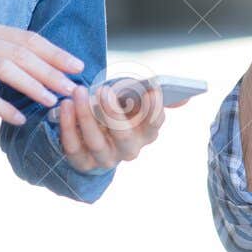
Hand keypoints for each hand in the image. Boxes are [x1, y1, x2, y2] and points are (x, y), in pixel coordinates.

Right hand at [0, 18, 82, 125]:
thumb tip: (35, 64)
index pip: (26, 37)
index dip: (54, 52)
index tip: (76, 65)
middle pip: (21, 52)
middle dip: (52, 70)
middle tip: (72, 87)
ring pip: (6, 69)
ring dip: (34, 85)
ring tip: (53, 100)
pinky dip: (3, 107)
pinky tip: (20, 117)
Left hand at [55, 77, 188, 173]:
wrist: (95, 136)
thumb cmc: (119, 112)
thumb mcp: (137, 102)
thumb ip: (156, 98)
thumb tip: (186, 97)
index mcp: (147, 134)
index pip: (154, 125)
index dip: (153, 109)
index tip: (150, 89)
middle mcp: (129, 150)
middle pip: (124, 136)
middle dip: (114, 113)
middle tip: (104, 91)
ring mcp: (105, 159)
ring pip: (96, 141)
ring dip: (86, 116)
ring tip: (79, 93)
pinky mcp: (82, 163)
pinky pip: (73, 146)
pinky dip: (68, 126)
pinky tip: (65, 105)